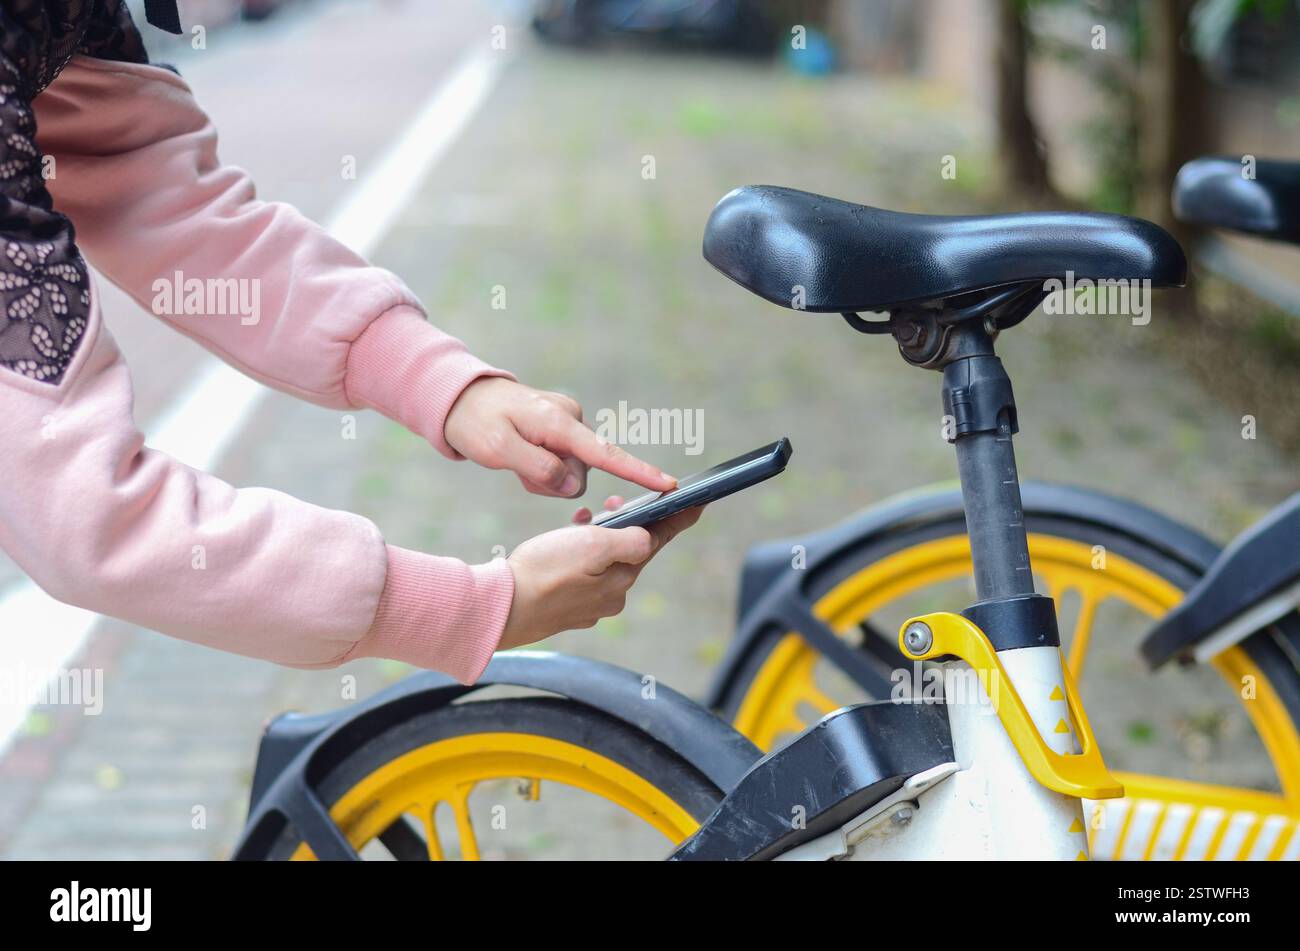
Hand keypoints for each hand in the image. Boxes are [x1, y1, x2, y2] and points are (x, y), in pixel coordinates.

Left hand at [445, 377, 675, 497]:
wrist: (461, 398)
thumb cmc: (476, 423)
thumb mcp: (498, 450)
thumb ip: (539, 469)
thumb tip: (572, 485)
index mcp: (559, 422)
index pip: (606, 455)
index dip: (639, 473)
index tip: (669, 485)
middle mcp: (572, 419)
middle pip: (581, 474)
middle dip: (552, 482)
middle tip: (517, 470)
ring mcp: (568, 424)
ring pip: (571, 472)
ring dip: (545, 476)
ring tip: (516, 458)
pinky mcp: (562, 430)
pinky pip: (562, 463)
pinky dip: (542, 468)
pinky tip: (522, 455)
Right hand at [499, 506, 702, 648]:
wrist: (501, 608)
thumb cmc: (543, 573)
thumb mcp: (592, 545)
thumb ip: (629, 540)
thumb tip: (648, 538)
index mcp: (622, 577)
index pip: (658, 541)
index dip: (678, 519)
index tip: (696, 503)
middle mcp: (611, 596)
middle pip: (631, 550)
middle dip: (626, 523)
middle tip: (613, 502)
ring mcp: (589, 604)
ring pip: (605, 561)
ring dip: (599, 537)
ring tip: (581, 521)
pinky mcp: (567, 607)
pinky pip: (585, 575)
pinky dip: (580, 554)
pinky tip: (564, 544)